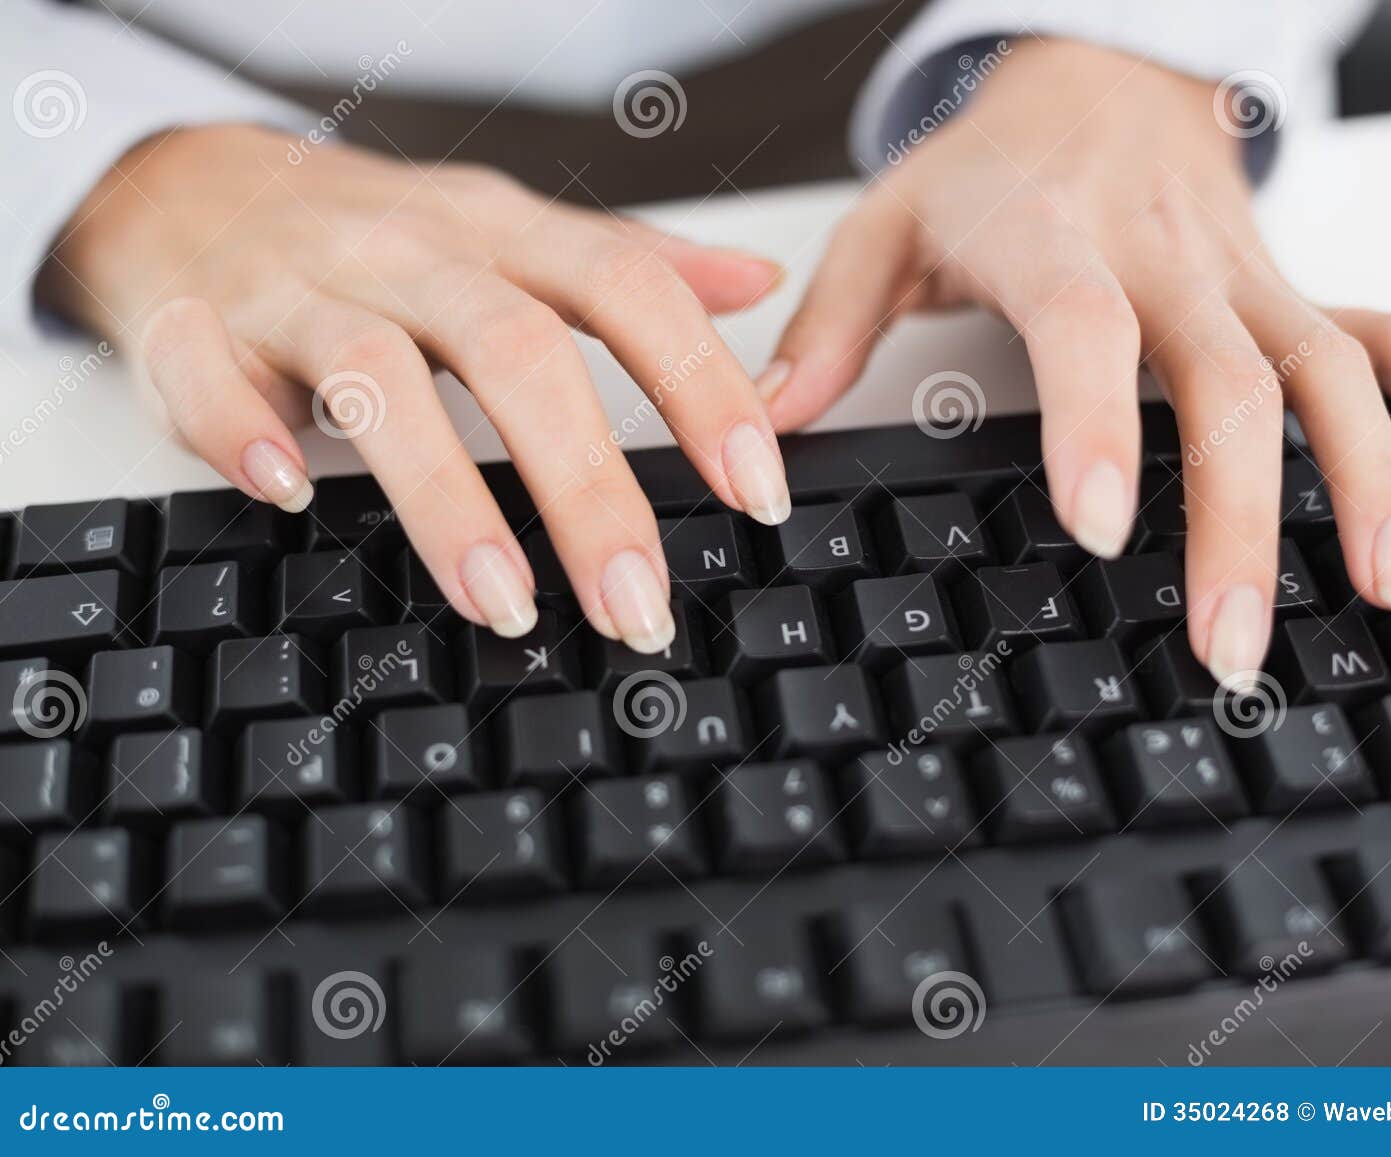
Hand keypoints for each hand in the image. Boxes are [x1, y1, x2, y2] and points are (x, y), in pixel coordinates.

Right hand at [41, 125, 791, 649]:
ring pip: (376, 375)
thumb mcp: (512, 229)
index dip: (700, 384)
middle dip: (587, 489)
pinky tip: (286, 493)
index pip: (624, 288)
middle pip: (514, 353)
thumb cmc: (377, 234)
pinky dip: (241, 430)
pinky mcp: (194, 324)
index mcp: (499, 234)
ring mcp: (298, 286)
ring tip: (504, 607)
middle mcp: (409, 254)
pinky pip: (208, 372)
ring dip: (444, 498)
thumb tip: (757, 286)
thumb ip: (630, 262)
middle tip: (636, 603)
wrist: (190, 185)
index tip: (757, 491)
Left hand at [764, 40, 1390, 682]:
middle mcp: (1166, 262)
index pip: (1085, 328)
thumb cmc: (995, 167)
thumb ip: (830, 328)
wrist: (1099, 77)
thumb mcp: (890, 225)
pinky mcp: (1293, 290)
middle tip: (1229, 643)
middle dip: (1238, 520)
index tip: (1100, 527)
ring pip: (1327, 371)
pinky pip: (1390, 337)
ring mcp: (1244, 278)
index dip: (1098, 421)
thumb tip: (769, 434)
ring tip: (1376, 597)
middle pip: (1226, 384)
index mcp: (1055, 244)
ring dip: (1362, 484)